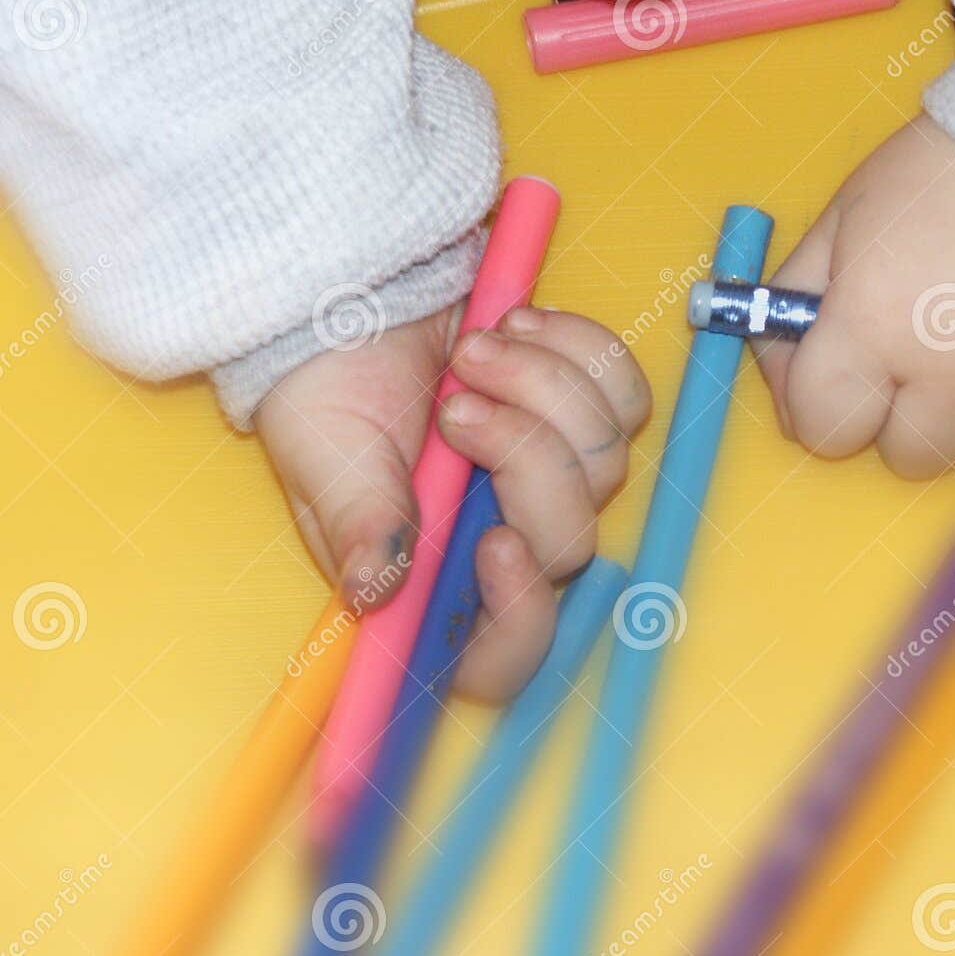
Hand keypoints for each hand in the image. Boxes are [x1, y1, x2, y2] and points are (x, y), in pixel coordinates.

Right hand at [256, 304, 649, 699]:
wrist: (361, 297)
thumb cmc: (329, 387)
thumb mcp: (327, 454)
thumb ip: (359, 519)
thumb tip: (372, 590)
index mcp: (435, 580)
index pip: (503, 658)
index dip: (520, 615)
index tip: (498, 541)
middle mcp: (502, 539)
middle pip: (570, 544)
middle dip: (524, 458)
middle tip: (456, 405)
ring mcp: (553, 479)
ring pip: (606, 462)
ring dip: (541, 388)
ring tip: (471, 347)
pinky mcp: (587, 413)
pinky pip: (627, 397)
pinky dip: (578, 350)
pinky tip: (516, 323)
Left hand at [756, 116, 954, 488]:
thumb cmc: (954, 165)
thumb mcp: (850, 211)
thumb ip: (798, 296)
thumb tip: (781, 375)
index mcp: (873, 323)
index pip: (824, 431)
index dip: (838, 405)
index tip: (865, 378)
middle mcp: (953, 370)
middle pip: (913, 458)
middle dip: (924, 412)